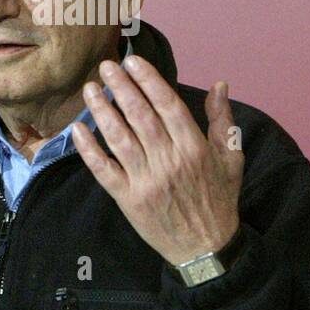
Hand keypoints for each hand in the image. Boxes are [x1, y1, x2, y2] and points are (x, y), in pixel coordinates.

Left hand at [71, 55, 242, 265]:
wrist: (205, 248)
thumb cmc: (218, 199)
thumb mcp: (231, 158)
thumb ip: (222, 120)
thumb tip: (219, 84)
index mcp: (194, 147)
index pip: (167, 104)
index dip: (148, 80)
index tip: (133, 61)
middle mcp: (168, 160)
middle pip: (140, 115)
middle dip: (121, 87)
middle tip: (106, 66)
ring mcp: (146, 180)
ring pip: (119, 138)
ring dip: (102, 111)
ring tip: (90, 89)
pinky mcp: (128, 199)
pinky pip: (104, 171)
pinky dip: (89, 150)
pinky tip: (78, 130)